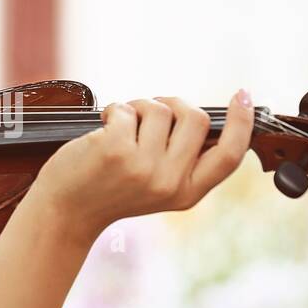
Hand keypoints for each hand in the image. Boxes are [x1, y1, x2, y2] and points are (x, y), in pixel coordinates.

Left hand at [31, 90, 254, 243]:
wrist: (65, 211)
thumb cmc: (110, 189)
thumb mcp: (157, 186)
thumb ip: (182, 159)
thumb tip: (203, 116)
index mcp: (187, 194)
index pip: (230, 156)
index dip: (242, 122)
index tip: (242, 95)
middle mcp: (170, 183)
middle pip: (196, 119)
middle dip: (173, 104)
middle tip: (150, 111)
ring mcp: (144, 167)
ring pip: (161, 109)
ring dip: (138, 107)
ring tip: (121, 127)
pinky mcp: (116, 151)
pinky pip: (128, 108)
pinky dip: (114, 110)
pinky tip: (103, 128)